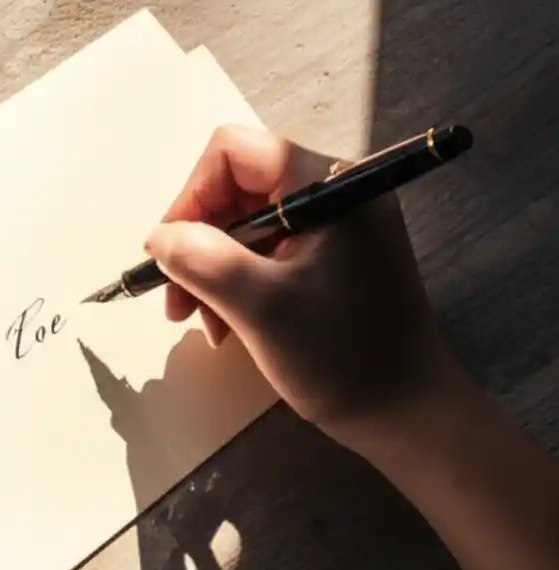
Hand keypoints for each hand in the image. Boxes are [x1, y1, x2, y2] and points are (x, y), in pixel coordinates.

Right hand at [146, 125, 453, 447]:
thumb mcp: (260, 307)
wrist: (409, 417)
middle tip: (176, 299)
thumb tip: (159, 237)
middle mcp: (336, 193)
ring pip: (247, 225)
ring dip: (212, 269)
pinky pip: (268, 251)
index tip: (172, 252)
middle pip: (237, 188)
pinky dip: (238, 283)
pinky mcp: (335, 258)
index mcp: (330, 187)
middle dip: (198, 241)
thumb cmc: (342, 358)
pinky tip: (229, 326)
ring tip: (203, 323)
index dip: (193, 196)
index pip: (235, 153)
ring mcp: (338, 227)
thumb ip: (201, 260)